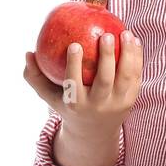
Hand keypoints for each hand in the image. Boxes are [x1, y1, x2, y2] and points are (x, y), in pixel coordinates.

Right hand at [23, 30, 142, 137]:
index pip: (74, 83)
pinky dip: (137, 59)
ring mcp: (117, 105)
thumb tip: (28, 53)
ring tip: (126, 33)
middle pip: (105, 81)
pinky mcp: (131, 101)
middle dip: (107, 57)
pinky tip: (134, 41)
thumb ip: (35, 76)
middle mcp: (98, 106)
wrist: (94, 133)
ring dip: (128, 54)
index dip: (74, 64)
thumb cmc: (68, 105)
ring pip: (126, 78)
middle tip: (105, 34)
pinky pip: (136, 77)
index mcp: (76, 104)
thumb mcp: (49, 96)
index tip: (74, 44)